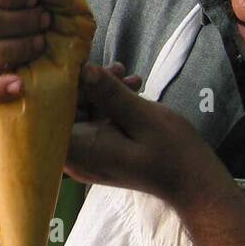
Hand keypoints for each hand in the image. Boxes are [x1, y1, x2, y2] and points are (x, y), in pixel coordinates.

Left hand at [65, 63, 226, 211]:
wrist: (193, 182)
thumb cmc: (172, 154)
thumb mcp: (142, 116)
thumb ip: (110, 93)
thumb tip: (83, 68)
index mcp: (78, 151)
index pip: (51, 112)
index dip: (64, 85)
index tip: (85, 63)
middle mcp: (75, 157)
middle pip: (65, 112)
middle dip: (87, 86)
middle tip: (116, 68)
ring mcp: (86, 155)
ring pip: (82, 114)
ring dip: (102, 92)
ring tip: (129, 76)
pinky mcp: (99, 151)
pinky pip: (95, 122)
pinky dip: (109, 105)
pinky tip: (131, 89)